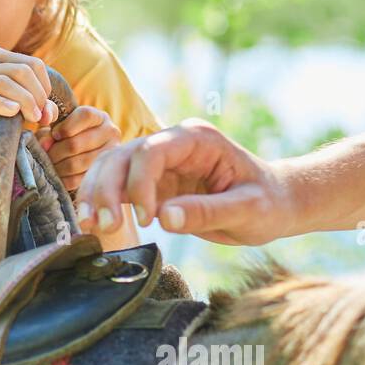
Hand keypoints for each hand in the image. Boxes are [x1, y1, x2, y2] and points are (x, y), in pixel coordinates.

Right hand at [0, 47, 58, 145]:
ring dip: (25, 102)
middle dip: (37, 95)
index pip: (33, 64)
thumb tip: (50, 113)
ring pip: (5, 83)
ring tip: (32, 119)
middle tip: (40, 116)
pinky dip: (4, 105)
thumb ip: (38, 105)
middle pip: (22, 71)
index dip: (45, 85)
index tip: (44, 106)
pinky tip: (14, 112)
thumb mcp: (17, 102)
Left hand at [38, 106, 120, 191]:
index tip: (55, 134)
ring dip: (56, 165)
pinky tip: (57, 173)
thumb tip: (45, 144)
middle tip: (45, 153)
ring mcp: (108, 156)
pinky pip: (76, 180)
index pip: (85, 116)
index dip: (66, 126)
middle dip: (54, 150)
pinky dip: (61, 178)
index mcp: (100, 117)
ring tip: (50, 163)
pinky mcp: (101, 176)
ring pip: (74, 164)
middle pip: (75, 144)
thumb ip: (49, 128)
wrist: (80, 154)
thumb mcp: (59, 125)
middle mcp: (110, 134)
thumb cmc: (67, 134)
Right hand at [75, 119, 294, 244]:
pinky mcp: (153, 182)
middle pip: (123, 156)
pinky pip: (117, 185)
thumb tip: (164, 218)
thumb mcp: (248, 210)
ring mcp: (160, 161)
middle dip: (106, 189)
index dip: (140, 183)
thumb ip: (208, 212)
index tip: (147, 219)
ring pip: (112, 167)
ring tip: (89, 225)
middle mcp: (172, 144)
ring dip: (96, 194)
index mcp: (196, 139)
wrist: (275, 205)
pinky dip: (102, 201)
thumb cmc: (268, 203)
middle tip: (104, 225)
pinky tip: (92, 223)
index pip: (151, 152)